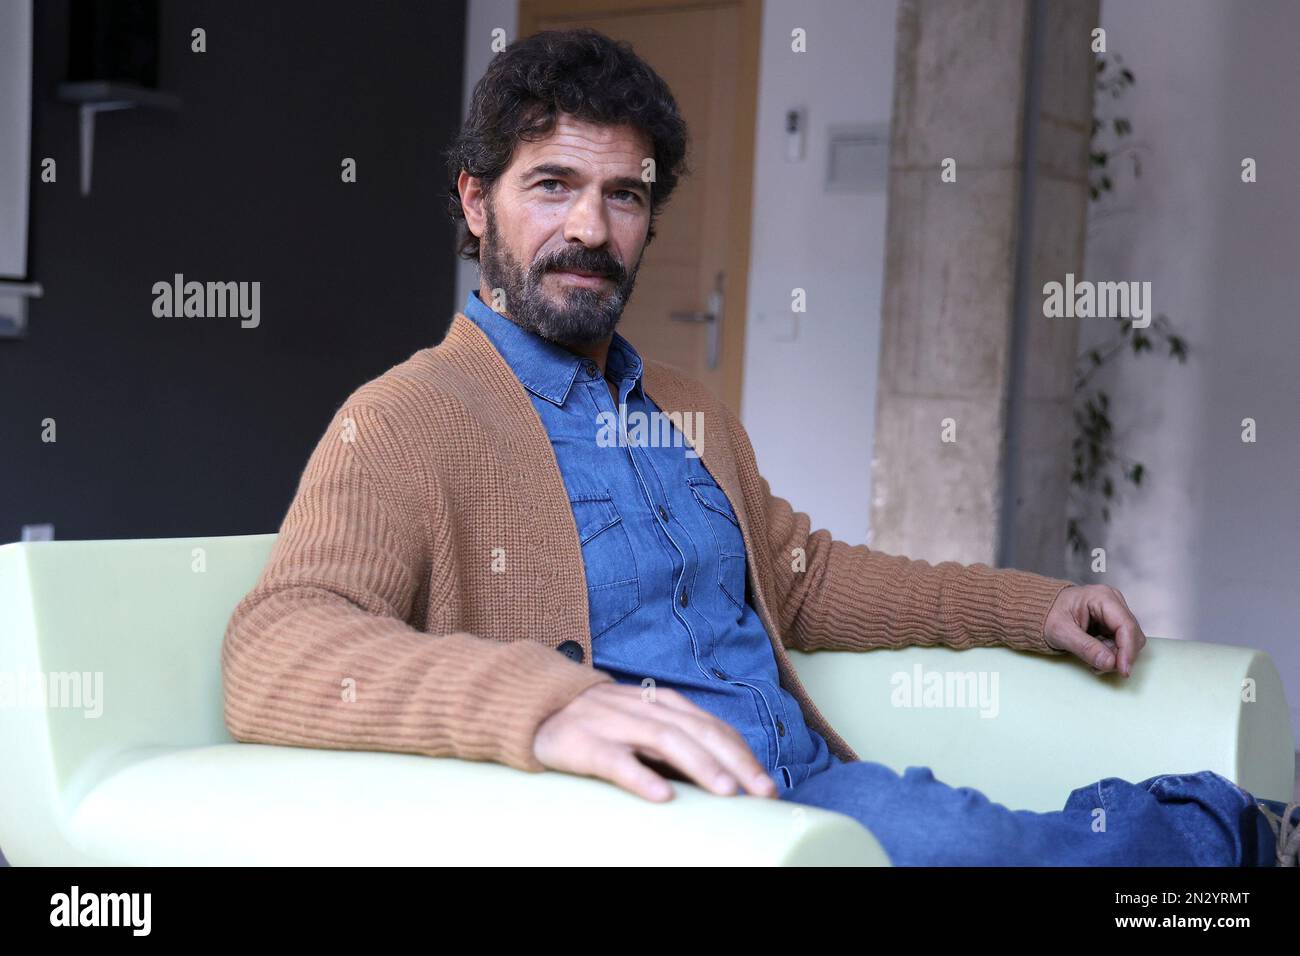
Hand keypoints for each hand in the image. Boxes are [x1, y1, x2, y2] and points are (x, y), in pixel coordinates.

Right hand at [533, 682, 779, 802]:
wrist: (535, 707)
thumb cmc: (599, 723)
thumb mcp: (642, 724)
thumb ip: (676, 742)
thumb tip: (723, 776)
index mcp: (661, 703)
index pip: (711, 726)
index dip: (742, 753)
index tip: (766, 783)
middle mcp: (643, 708)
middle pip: (697, 731)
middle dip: (734, 761)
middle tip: (760, 791)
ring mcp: (614, 723)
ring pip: (664, 740)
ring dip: (699, 765)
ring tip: (725, 791)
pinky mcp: (584, 743)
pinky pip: (615, 760)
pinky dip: (640, 776)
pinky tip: (660, 796)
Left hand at [1043, 584, 1146, 676]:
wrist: (1039, 611)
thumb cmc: (1047, 615)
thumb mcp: (1061, 633)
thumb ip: (1086, 648)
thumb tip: (1110, 663)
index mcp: (1102, 597)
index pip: (1126, 625)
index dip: (1128, 650)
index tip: (1123, 670)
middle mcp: (1114, 602)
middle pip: (1132, 634)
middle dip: (1120, 655)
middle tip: (1100, 668)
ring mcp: (1115, 612)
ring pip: (1129, 641)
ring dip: (1115, 656)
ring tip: (1093, 662)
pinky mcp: (1113, 623)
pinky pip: (1121, 643)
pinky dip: (1111, 654)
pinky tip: (1096, 657)